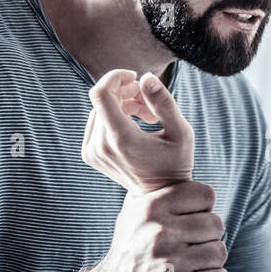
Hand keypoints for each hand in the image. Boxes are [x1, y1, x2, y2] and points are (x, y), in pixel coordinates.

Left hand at [82, 69, 192, 193]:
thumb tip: (146, 78)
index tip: (135, 76)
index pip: (101, 93)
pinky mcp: (89, 155)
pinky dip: (114, 117)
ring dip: (122, 104)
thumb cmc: (175, 162)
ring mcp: (92, 152)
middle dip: (127, 92)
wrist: (160, 194)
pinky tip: (134, 125)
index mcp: (121, 139)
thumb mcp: (180, 132)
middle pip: (104, 100)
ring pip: (100, 109)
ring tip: (148, 115)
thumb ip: (164, 102)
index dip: (115, 77)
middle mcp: (101, 146)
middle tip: (150, 104)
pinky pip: (96, 122)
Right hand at [93, 182, 228, 271]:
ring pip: (219, 252)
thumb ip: (159, 194)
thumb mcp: (134, 214)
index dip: (203, 210)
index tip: (191, 222)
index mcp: (152, 207)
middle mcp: (160, 232)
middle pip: (216, 224)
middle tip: (193, 249)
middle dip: (208, 238)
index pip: (205, 194)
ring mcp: (170, 261)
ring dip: (211, 262)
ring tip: (193, 266)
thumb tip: (178, 164)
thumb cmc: (130, 252)